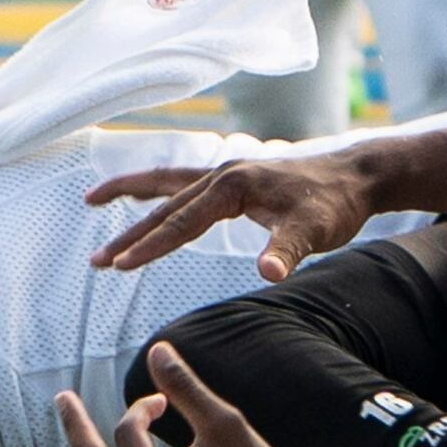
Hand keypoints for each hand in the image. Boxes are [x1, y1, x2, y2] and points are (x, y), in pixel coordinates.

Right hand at [84, 148, 379, 277]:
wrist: (356, 175)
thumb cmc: (335, 203)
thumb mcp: (316, 230)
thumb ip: (288, 250)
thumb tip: (269, 273)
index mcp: (233, 184)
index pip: (182, 220)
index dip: (151, 245)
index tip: (120, 265)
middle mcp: (222, 174)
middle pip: (165, 206)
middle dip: (129, 234)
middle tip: (96, 261)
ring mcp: (225, 173)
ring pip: (166, 186)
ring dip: (129, 196)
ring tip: (90, 200)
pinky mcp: (232, 179)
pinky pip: (183, 182)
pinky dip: (156, 188)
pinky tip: (143, 198)